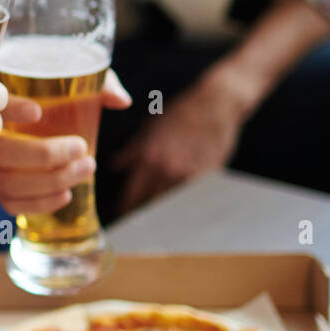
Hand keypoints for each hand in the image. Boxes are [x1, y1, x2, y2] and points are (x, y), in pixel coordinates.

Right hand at [0, 69, 131, 214]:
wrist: (34, 115)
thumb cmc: (52, 90)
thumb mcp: (75, 77)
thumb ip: (97, 82)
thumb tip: (122, 101)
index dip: (11, 109)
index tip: (38, 111)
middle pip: (2, 150)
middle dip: (44, 155)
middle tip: (81, 147)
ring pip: (7, 181)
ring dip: (49, 181)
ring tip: (86, 168)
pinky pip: (10, 203)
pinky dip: (38, 203)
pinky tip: (66, 195)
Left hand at [111, 68, 254, 214]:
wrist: (215, 105)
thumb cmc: (180, 115)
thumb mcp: (149, 129)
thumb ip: (131, 151)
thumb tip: (114, 166)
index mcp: (147, 159)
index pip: (131, 197)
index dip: (125, 212)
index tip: (123, 220)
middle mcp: (166, 170)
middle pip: (150, 208)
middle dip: (143, 218)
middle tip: (139, 225)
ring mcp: (189, 176)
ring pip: (171, 208)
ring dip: (163, 216)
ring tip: (159, 222)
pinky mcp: (208, 179)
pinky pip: (191, 201)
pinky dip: (183, 208)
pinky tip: (181, 211)